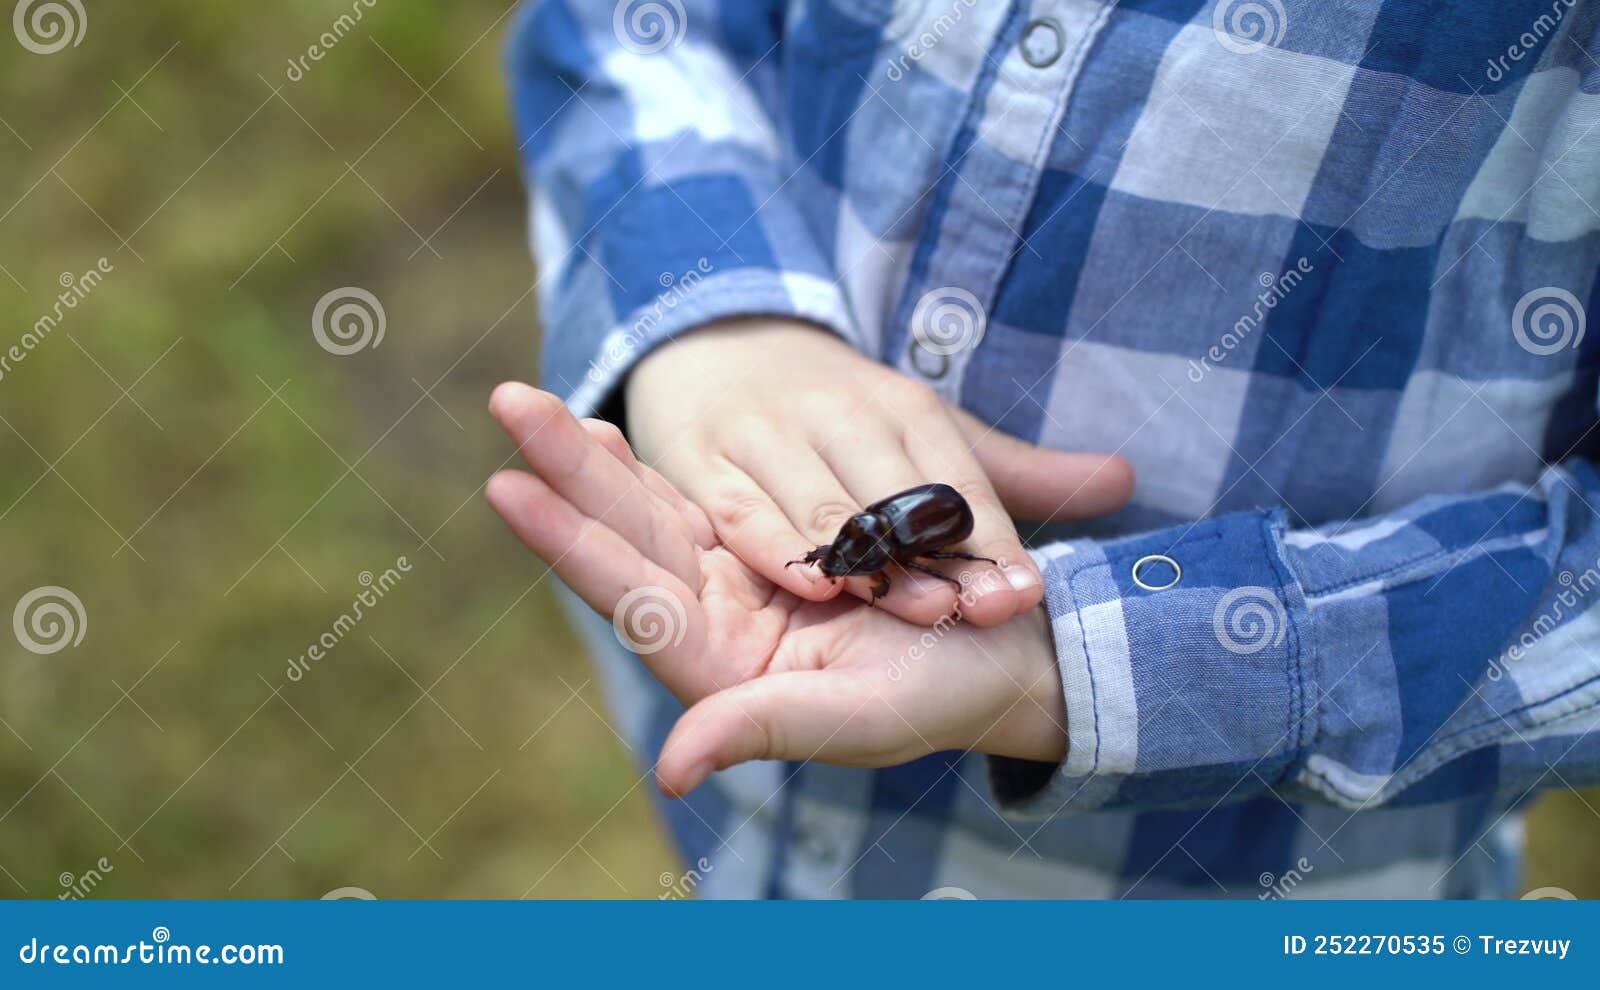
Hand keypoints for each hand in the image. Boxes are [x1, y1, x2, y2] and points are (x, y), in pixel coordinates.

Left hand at [486, 384, 1066, 796]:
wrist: (992, 656)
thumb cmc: (932, 699)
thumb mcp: (855, 720)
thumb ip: (762, 729)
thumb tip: (672, 769)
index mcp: (721, 667)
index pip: (632, 597)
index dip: (571, 543)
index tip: (506, 484)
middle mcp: (711, 620)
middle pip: (627, 537)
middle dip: (566, 473)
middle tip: (507, 400)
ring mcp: (732, 578)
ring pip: (651, 510)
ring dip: (594, 460)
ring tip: (534, 404)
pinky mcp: (762, 546)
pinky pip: (695, 498)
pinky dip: (649, 466)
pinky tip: (611, 428)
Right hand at [624, 318, 1132, 628]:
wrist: (718, 348)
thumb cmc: (841, 414)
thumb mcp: (928, 430)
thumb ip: (1014, 471)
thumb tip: (1126, 481)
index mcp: (902, 406)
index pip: (956, 479)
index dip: (993, 540)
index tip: (1027, 595)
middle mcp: (838, 413)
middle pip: (895, 496)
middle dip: (938, 559)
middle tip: (979, 615)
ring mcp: (768, 435)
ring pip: (825, 507)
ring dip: (869, 563)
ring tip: (912, 611)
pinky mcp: (705, 463)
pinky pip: (742, 511)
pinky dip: (776, 547)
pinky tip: (813, 586)